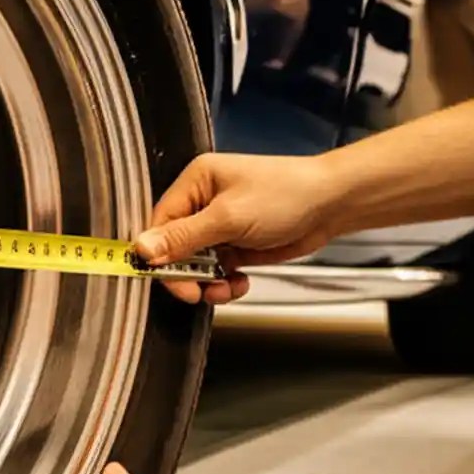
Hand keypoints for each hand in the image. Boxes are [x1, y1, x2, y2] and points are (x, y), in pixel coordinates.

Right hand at [136, 153, 342, 303]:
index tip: (171, 280)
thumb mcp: (229, 218)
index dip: (160, 255)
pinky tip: (239, 283)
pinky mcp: (236, 245)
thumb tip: (141, 249)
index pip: (160, 224)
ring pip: (196, 264)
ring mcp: (220, 226)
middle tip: (198, 292)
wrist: (332, 204)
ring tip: (226, 288)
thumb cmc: (286, 195)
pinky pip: (217, 271)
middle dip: (187, 273)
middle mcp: (203, 203)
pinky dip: (224, 283)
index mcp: (195, 182)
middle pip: (174, 247)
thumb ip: (183, 237)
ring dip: (207, 282)